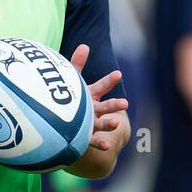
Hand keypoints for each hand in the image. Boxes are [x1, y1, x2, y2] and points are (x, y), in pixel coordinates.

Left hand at [70, 44, 128, 171]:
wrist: (66, 126)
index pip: (101, 86)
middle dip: (114, 104)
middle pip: (105, 106)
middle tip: (124, 103)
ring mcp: (90, 125)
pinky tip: (107, 147)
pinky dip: (100, 143)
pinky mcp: (85, 138)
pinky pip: (92, 142)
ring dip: (109, 123)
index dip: (109, 81)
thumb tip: (85, 45)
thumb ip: (76, 64)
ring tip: (116, 123)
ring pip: (101, 123)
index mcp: (90, 96)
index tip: (118, 74)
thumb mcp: (71, 82)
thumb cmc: (68, 100)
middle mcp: (93, 110)